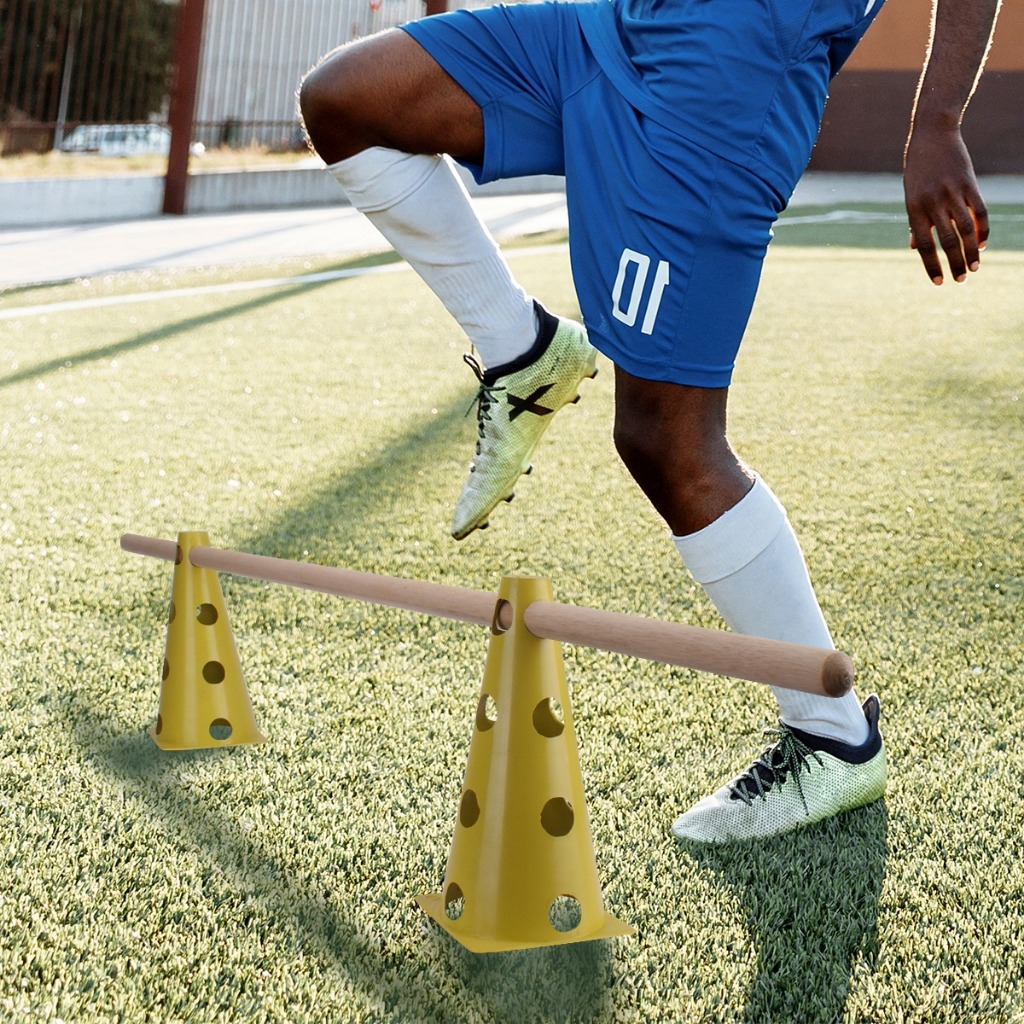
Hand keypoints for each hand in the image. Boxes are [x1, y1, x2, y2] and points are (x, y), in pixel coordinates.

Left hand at [903, 123, 988, 284]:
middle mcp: (933, 203)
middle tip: (961, 280)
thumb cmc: (917, 169)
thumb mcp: (910, 195)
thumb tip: (916, 248)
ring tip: (974, 267)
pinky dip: (983, 229)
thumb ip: (916, 222)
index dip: (932, 265)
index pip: (925, 245)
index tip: (939, 283)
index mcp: (914, 209)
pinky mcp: (969, 184)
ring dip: (972, 251)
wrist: (933, 135)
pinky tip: (982, 244)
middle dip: (955, 263)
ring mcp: (952, 193)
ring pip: (966, 229)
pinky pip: (979, 212)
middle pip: (948, 241)